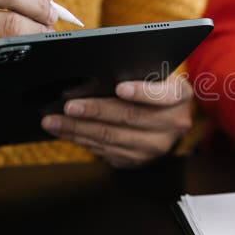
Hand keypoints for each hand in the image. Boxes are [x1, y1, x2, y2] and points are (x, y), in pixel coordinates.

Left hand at [41, 75, 193, 167]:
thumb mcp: (160, 77)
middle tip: (68, 106)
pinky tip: (67, 133)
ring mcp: (156, 146)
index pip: (163, 95)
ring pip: (113, 138)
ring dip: (79, 130)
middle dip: (95, 111)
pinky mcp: (139, 160)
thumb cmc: (158, 89)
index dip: (141, 92)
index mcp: (180, 97)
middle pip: (130, 118)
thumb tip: (98, 74)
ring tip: (55, 121)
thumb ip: (140, 74)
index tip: (120, 88)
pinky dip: (84, 141)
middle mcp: (172, 124)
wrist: (172, 119)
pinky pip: (106, 152)